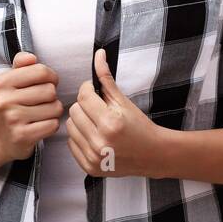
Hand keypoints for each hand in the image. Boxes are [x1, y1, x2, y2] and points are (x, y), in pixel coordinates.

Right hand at [0, 51, 63, 163]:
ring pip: (55, 108)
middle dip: (52, 97)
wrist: (0, 138)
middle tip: (42, 102)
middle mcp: (5, 100)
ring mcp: (13, 119)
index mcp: (2, 83)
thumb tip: (31, 57)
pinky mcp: (22, 136)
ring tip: (42, 114)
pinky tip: (41, 126)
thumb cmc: (12, 105)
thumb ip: (21, 64)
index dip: (51, 77)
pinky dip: (52, 125)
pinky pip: (53, 125)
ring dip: (53, 112)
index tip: (47, 83)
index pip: (41, 71)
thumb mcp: (11, 81)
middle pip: (50, 90)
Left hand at [67, 48, 162, 178]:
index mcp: (110, 123)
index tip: (95, 92)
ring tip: (95, 122)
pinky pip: (71, 144)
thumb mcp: (124, 101)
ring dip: (80, 121)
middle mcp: (100, 142)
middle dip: (84, 105)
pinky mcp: (89, 167)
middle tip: (97, 108)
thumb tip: (98, 54)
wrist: (152, 155)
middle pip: (74, 111)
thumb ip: (106, 78)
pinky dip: (79, 137)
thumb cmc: (140, 126)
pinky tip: (93, 135)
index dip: (88, 89)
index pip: (83, 96)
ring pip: (70, 127)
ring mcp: (93, 157)